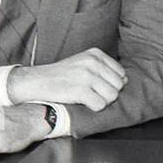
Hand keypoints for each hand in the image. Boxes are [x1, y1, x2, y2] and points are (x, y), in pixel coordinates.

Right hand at [7, 48, 126, 111]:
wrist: (36, 81)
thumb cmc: (62, 75)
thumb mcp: (83, 63)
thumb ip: (103, 69)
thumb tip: (126, 81)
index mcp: (95, 54)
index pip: (121, 74)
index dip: (113, 85)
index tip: (99, 87)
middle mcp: (92, 62)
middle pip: (119, 86)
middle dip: (109, 94)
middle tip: (93, 95)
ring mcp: (86, 76)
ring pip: (112, 97)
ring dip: (102, 102)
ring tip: (88, 98)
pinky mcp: (80, 90)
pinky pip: (101, 105)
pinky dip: (93, 108)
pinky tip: (82, 103)